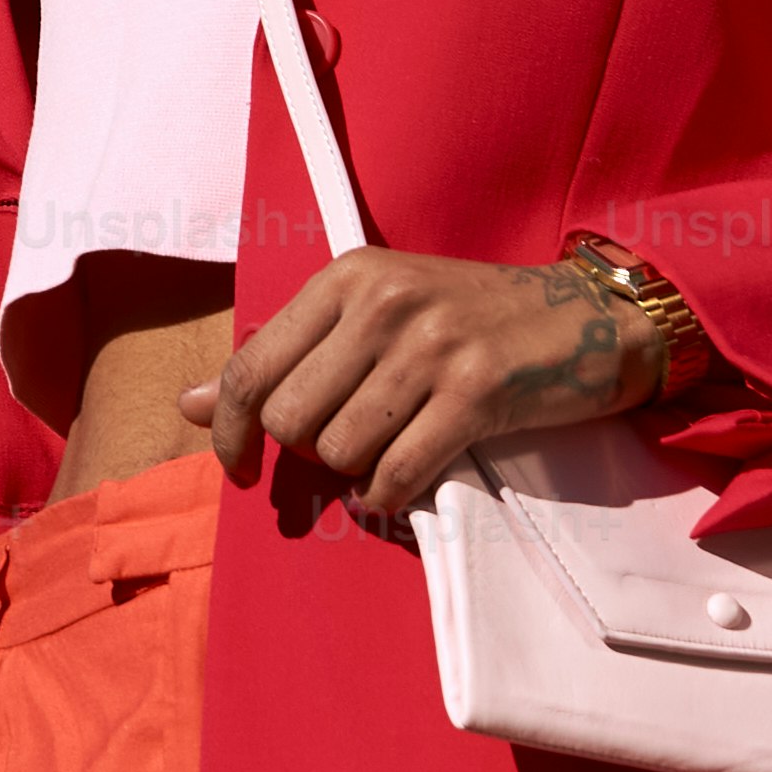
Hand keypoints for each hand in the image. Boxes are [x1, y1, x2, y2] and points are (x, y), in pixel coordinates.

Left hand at [182, 248, 666, 521]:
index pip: (250, 368)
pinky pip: (396, 474)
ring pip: (340, 452)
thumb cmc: (472, 319)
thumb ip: (284, 357)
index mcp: (348, 276)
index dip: (227, 433)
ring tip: (392, 448)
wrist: (586, 317)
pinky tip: (404, 480)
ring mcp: (431, 345)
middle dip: (310, 452)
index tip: (240, 469)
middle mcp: (383, 302)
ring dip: (359, 471)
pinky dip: (391, 495)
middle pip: (290, 421)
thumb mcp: (373, 315)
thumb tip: (186, 406)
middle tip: (351, 444)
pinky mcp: (476, 392)